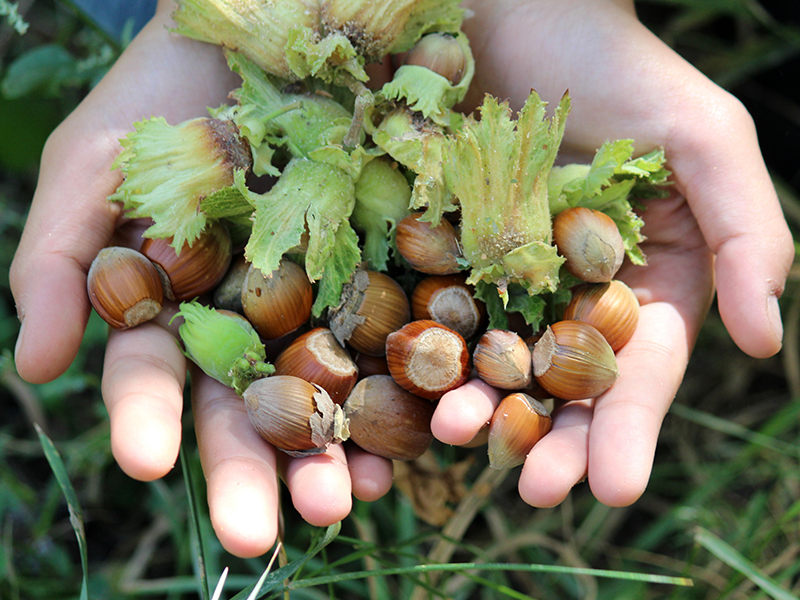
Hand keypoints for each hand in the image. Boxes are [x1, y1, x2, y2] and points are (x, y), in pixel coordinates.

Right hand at [9, 1, 391, 557]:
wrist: (272, 29)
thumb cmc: (170, 94)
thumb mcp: (97, 160)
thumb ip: (59, 258)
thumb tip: (37, 370)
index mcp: (177, 307)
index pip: (158, 377)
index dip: (150, 420)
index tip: (149, 463)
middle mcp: (250, 323)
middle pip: (245, 409)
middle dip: (247, 471)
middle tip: (259, 535)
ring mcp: (323, 306)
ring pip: (325, 395)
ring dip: (329, 455)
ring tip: (338, 504)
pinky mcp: (390, 281)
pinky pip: (399, 345)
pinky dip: (406, 394)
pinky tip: (419, 439)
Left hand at [432, 0, 793, 506]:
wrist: (516, 14)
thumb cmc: (618, 69)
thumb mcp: (705, 139)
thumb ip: (750, 233)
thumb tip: (763, 342)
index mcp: (637, 281)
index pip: (638, 367)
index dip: (630, 430)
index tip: (616, 488)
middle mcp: (564, 294)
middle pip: (559, 383)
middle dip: (552, 441)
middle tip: (538, 492)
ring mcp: (494, 279)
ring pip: (488, 360)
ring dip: (477, 406)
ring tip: (459, 437)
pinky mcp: (433, 255)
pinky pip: (425, 314)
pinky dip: (417, 353)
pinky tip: (402, 387)